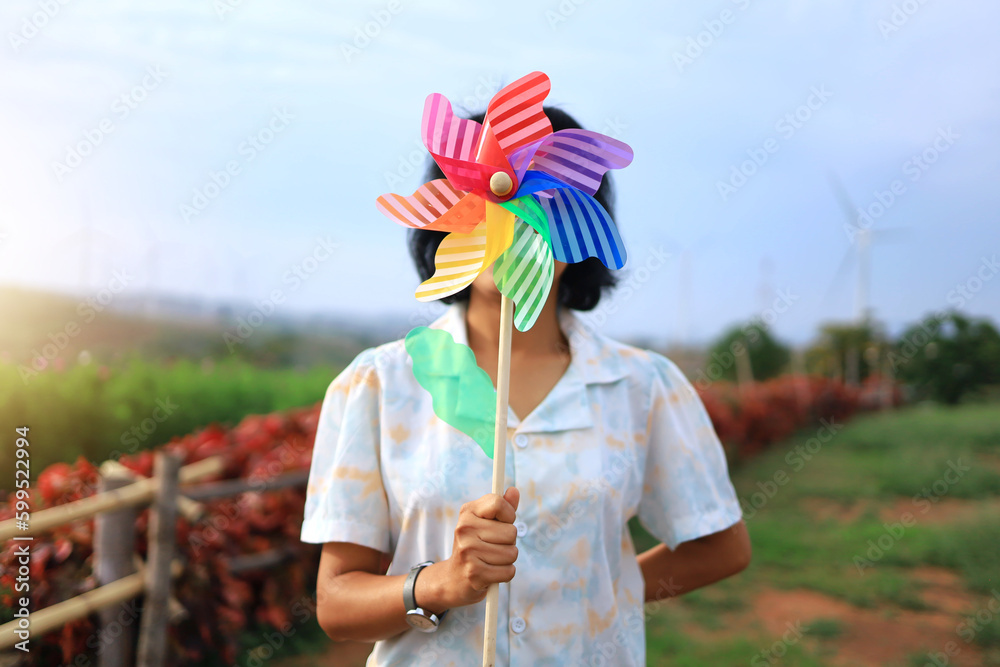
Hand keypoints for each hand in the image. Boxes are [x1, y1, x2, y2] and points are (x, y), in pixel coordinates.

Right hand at [417, 487, 519, 610]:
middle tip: (493, 546)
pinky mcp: (475, 573)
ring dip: (507, 560)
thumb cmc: (475, 546)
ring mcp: (468, 551)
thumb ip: (502, 507)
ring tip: (491, 560)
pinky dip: (505, 573)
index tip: (503, 522)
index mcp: (467, 512)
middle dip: (509, 542)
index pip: (498, 503)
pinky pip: (509, 571)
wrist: (453, 578)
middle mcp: (464, 529)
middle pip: (511, 532)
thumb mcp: (485, 523)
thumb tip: (514, 490)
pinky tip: (491, 573)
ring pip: (512, 553)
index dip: (509, 515)